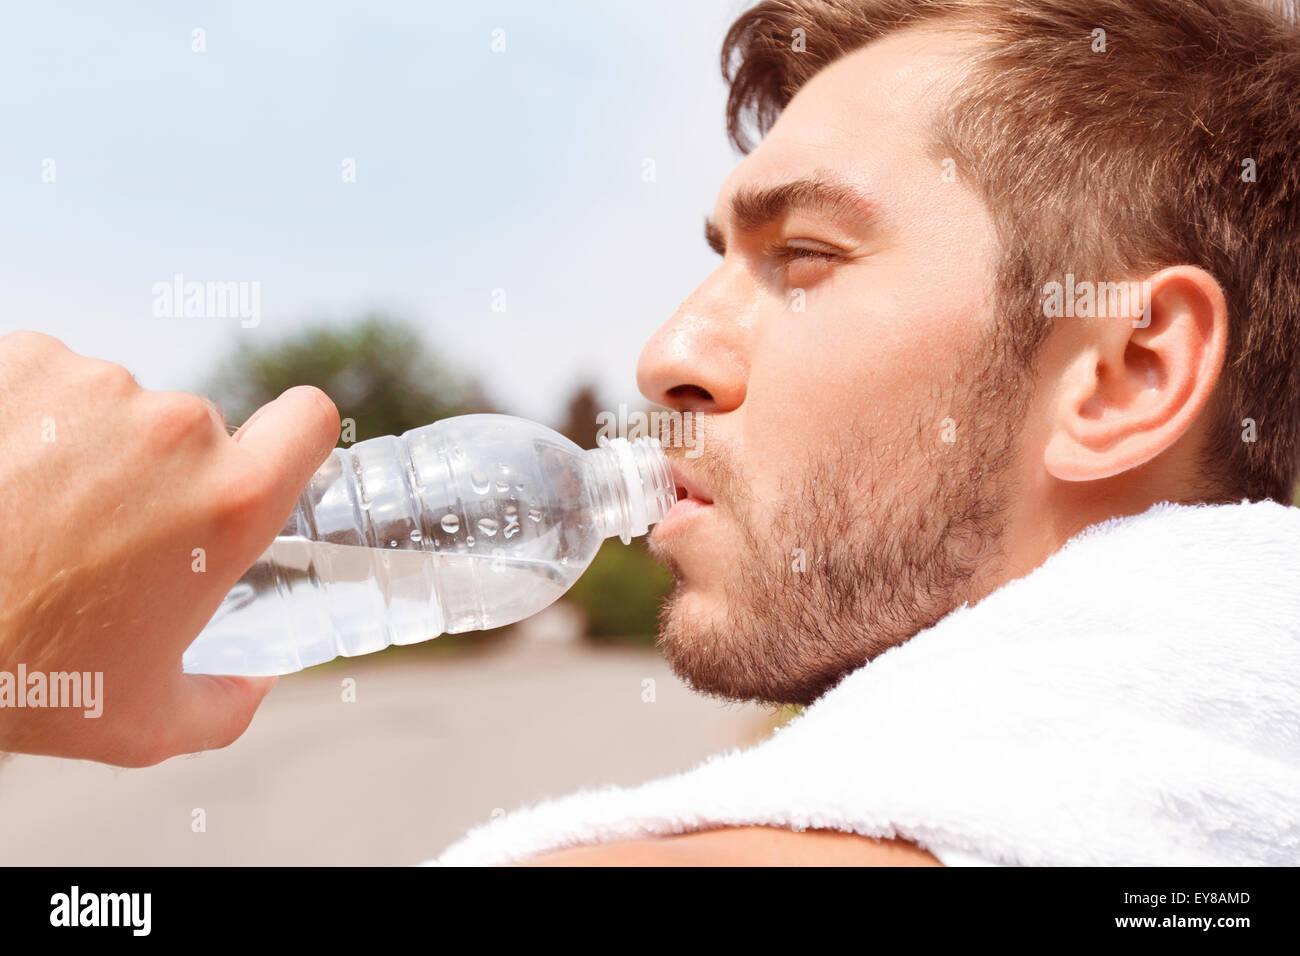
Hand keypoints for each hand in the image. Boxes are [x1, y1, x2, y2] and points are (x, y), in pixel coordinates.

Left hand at [0, 331, 338, 765]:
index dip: (292, 441)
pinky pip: (49, 381)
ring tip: (29, 516)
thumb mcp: (143, 724)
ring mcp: (94, 386)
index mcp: (228, 504)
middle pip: (198, 433)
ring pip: (117, 409)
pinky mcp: (20, 358)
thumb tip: (256, 683)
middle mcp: (176, 429)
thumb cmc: (24, 678)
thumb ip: (227, 705)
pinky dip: (27, 419)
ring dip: (88, 449)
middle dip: (160, 476)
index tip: (263, 463)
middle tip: (100, 538)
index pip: (309, 420)